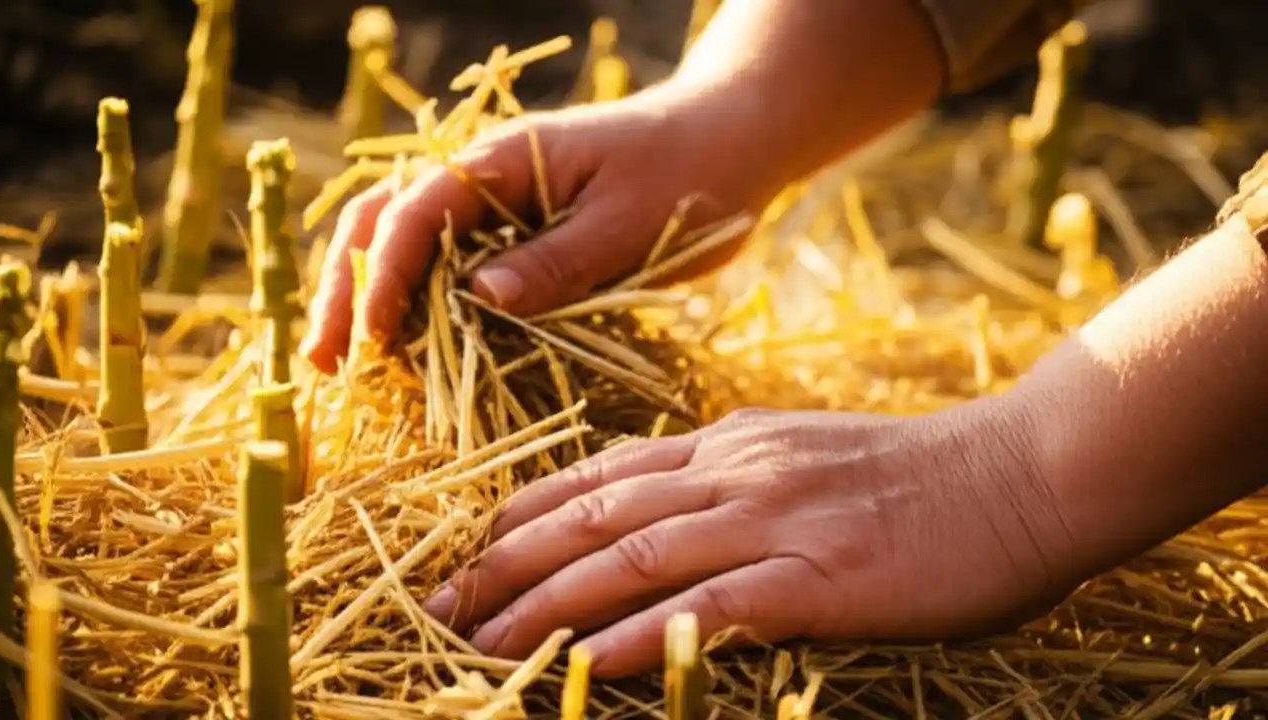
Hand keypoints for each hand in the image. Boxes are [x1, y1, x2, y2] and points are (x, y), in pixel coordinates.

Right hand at [299, 83, 779, 373]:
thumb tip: (478, 299)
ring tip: (347, 364)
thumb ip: (557, 261)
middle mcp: (484, 174)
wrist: (731, 137)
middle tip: (324, 364)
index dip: (381, 278)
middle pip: (381, 221)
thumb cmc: (691, 172)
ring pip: (402, 240)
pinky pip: (447, 262)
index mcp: (503, 159)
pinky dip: (416, 302)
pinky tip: (405, 347)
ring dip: (367, 297)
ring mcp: (494, 200)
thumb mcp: (630, 225)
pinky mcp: (514, 228)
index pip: (413, 212)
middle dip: (345, 290)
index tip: (371, 343)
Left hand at [423, 400, 1075, 675]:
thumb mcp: (813, 456)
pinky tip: (581, 668)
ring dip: (541, 604)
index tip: (471, 544)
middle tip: (437, 601)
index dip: (527, 511)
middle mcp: (736, 473)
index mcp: (734, 444)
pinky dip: (634, 640)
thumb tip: (678, 511)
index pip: (604, 474)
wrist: (1023, 471)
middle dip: (505, 560)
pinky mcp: (815, 578)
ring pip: (628, 559)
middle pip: (593, 516)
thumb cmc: (927, 476)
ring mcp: (772, 521)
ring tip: (474, 641)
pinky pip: (705, 610)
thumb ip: (742, 478)